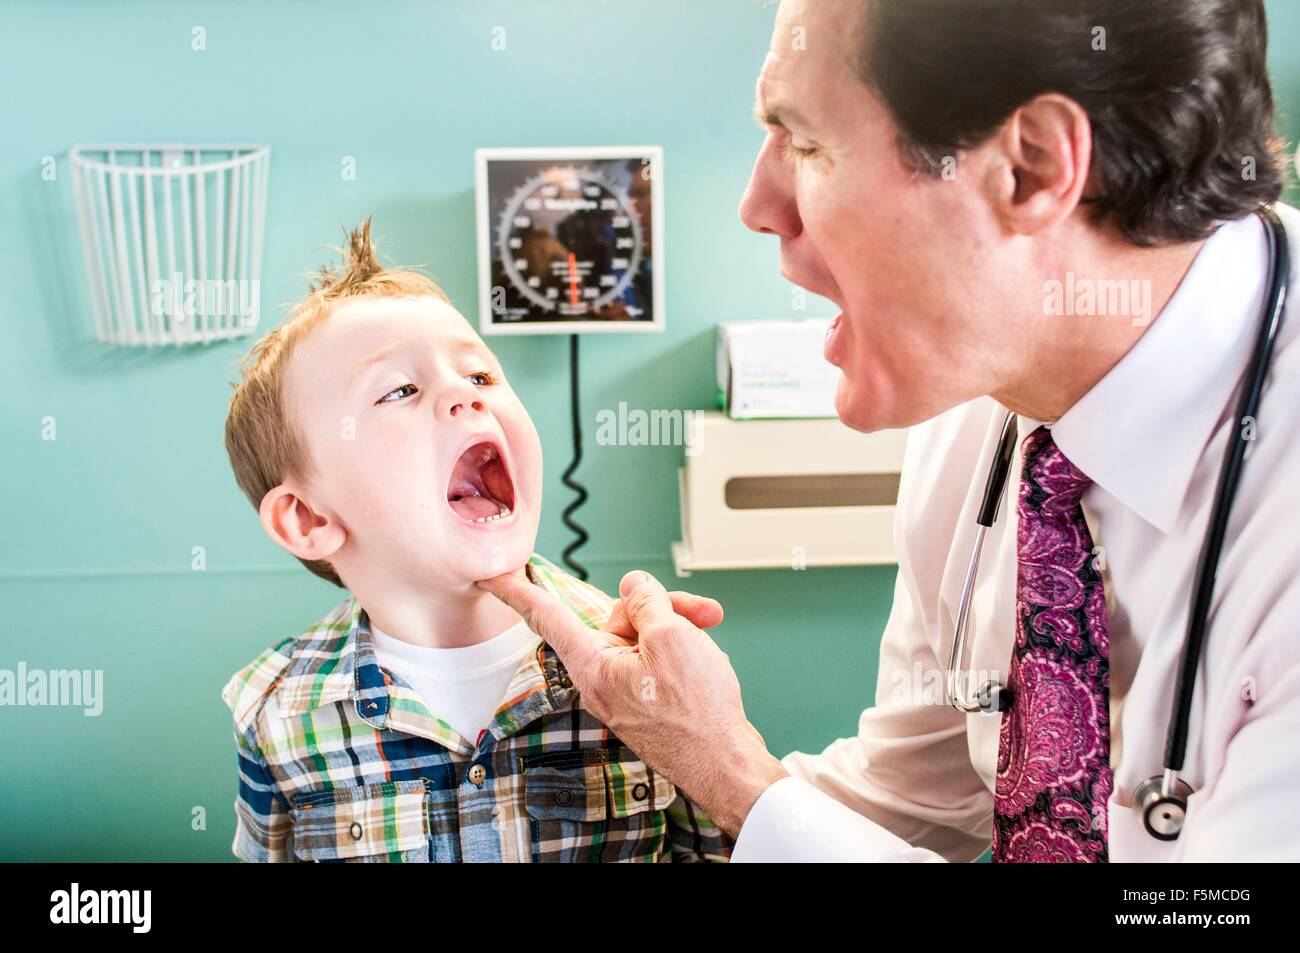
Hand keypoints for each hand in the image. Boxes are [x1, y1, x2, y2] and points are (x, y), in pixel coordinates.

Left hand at [476, 567, 787, 835]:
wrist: (725, 764)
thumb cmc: (697, 712)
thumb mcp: (671, 637)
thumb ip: (645, 601)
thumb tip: (634, 587)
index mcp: (592, 665)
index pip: (547, 616)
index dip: (517, 592)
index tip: (490, 576)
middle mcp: (600, 679)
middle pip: (616, 617)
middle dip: (657, 605)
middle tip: (695, 612)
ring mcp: (623, 690)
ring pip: (641, 634)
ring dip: (678, 625)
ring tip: (707, 633)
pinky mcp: (644, 698)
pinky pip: (653, 657)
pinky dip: (680, 647)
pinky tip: (704, 653)